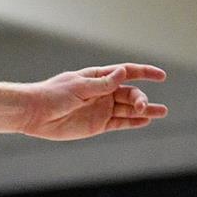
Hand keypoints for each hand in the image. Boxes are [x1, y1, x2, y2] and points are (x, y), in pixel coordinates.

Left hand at [17, 64, 166, 140]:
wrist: (34, 114)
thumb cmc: (53, 95)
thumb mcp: (79, 87)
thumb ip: (102, 83)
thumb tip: (123, 72)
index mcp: (97, 78)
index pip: (126, 72)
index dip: (144, 73)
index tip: (161, 76)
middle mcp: (103, 93)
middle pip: (130, 93)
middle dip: (140, 98)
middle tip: (141, 106)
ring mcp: (102, 108)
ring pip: (129, 108)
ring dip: (144, 109)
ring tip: (161, 111)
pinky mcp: (98, 124)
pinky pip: (120, 122)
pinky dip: (134, 122)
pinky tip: (146, 120)